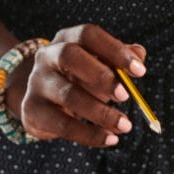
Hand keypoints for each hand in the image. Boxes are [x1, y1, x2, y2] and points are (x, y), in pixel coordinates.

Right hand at [13, 24, 146, 148]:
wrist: (42, 102)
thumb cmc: (79, 80)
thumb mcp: (99, 67)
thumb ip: (119, 61)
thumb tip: (139, 54)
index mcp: (67, 39)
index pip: (88, 35)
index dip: (114, 50)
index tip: (140, 71)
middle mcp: (47, 56)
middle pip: (70, 56)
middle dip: (101, 76)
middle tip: (125, 96)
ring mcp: (37, 83)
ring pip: (68, 95)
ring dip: (100, 112)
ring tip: (124, 125)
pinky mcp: (32, 110)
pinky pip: (63, 125)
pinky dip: (90, 134)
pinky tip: (110, 139)